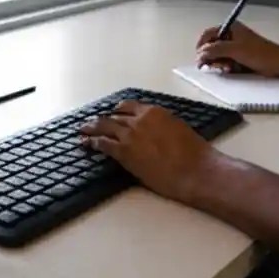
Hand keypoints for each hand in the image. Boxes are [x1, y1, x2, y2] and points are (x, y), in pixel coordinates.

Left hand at [79, 101, 221, 203]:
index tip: (113, 114)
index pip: (129, 106)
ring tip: (83, 131)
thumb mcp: (178, 130)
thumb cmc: (195, 154)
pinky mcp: (124, 151)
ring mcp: (130, 134)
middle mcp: (139, 119)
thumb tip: (155, 132)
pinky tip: (86, 144)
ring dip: (92, 128)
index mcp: (154, 112)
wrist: (195, 170)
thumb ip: (162, 126)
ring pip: (104, 127)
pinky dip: (92, 142)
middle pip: (114, 116)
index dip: (118, 111)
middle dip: (102, 120)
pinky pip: (102, 143)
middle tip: (92, 123)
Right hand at [195, 21, 278, 75]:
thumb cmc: (261, 53)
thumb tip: (200, 53)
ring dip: (219, 63)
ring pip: (218, 56)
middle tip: (216, 65)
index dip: (202, 45)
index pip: (208, 34)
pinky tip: (232, 70)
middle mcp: (232, 36)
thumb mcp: (235, 49)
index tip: (199, 57)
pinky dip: (226, 67)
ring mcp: (235, 47)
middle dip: (212, 57)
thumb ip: (215, 49)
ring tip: (228, 67)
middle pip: (211, 46)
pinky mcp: (239, 57)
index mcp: (231, 28)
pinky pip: (225, 62)